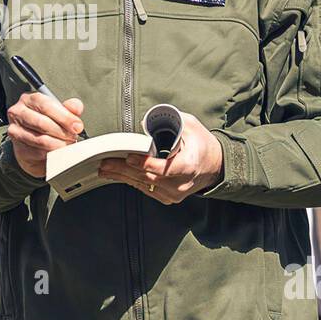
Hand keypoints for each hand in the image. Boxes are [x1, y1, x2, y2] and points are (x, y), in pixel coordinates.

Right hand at [7, 92, 84, 178]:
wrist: (35, 143)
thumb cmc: (47, 123)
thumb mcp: (59, 112)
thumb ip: (69, 107)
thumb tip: (76, 108)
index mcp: (29, 99)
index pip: (46, 105)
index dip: (64, 117)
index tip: (77, 126)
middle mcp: (18, 113)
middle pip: (42, 123)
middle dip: (62, 132)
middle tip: (73, 137)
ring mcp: (15, 131)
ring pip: (40, 140)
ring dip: (58, 144)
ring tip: (67, 144)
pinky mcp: (18, 148)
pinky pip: (38, 152)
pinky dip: (51, 153)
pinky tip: (58, 151)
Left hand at [96, 112, 221, 203]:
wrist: (215, 166)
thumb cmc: (202, 145)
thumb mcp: (191, 126)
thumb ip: (171, 121)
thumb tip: (144, 122)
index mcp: (189, 166)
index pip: (164, 169)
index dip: (145, 164)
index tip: (129, 158)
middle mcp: (182, 184)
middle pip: (148, 178)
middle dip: (124, 170)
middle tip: (105, 163)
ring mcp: (175, 194)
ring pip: (144, 186)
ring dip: (123, 177)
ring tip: (105, 169)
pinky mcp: (168, 197)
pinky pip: (147, 190)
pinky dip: (132, 181)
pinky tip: (118, 175)